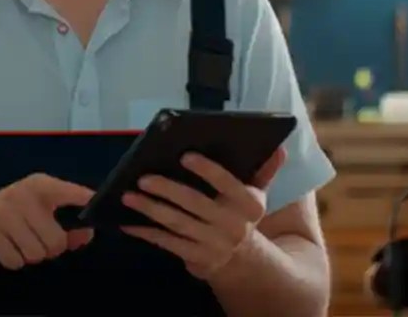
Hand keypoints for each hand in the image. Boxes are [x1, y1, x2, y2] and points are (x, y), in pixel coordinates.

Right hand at [0, 173, 94, 269]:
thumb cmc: (8, 215)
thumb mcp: (37, 210)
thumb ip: (66, 223)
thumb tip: (85, 235)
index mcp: (41, 185)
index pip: (77, 195)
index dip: (92, 208)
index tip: (104, 221)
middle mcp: (24, 194)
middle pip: (56, 241)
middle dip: (47, 248)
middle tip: (32, 239)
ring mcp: (4, 210)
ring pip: (36, 254)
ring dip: (28, 255)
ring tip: (15, 241)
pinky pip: (15, 261)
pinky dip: (11, 260)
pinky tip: (2, 246)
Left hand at [121, 147, 286, 279]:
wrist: (243, 259)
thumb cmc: (242, 215)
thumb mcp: (256, 194)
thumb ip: (264, 170)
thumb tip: (280, 147)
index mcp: (248, 205)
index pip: (227, 184)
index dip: (207, 170)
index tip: (185, 156)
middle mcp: (232, 225)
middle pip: (195, 203)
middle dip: (167, 189)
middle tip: (142, 177)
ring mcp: (212, 243)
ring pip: (177, 223)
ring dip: (151, 209)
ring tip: (128, 195)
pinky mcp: (195, 258)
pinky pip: (166, 243)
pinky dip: (145, 233)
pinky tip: (127, 222)